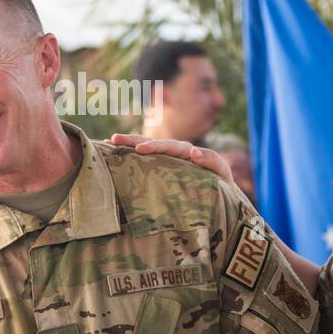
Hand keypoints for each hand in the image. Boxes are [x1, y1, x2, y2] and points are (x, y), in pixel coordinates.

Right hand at [109, 134, 234, 186]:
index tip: (140, 150)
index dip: (155, 147)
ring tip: (111, 141)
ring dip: (129, 143)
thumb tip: (193, 151)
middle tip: (116, 139)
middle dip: (134, 140)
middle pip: (153, 143)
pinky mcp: (161, 167)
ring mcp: (167, 158)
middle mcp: (175, 151)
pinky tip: (114, 152)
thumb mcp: (222, 173)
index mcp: (187, 152)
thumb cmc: (221, 185)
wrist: (221, 194)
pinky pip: (145, 159)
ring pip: (146, 147)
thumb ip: (212, 160)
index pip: (169, 146)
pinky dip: (130, 154)